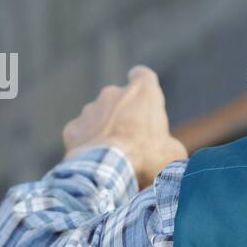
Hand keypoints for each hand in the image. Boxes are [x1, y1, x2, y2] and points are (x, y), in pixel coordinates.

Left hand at [64, 65, 187, 187]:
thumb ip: (170, 144)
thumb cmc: (147, 157)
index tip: (143, 97)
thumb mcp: (174, 153)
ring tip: (114, 156)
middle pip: (119, 99)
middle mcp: (112, 93)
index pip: (143, 75)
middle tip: (133, 141)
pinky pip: (83, 134)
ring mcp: (89, 109)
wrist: (108, 171)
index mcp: (142, 92)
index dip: (144, 84)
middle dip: (125, 116)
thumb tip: (168, 151)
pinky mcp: (72, 128)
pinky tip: (96, 162)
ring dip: (106, 130)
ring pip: (99, 117)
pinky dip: (88, 145)